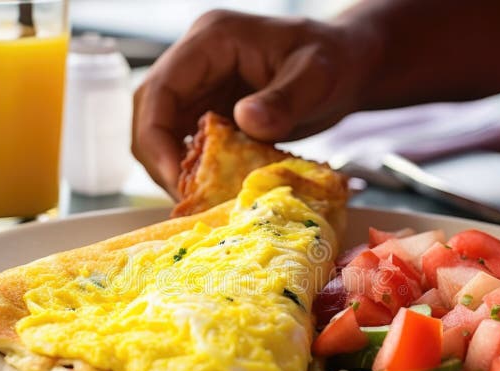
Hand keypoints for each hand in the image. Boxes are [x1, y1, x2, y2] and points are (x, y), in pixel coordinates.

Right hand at [132, 9, 375, 196]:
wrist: (349, 66)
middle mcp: (197, 61)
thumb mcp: (316, 77)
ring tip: (199, 201)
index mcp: (211, 41)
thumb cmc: (336, 60)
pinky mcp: (211, 109)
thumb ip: (283, 99)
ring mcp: (202, 86)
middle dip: (160, 160)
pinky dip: (194, 169)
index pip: (159, 89)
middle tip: (186, 199)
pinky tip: (212, 190)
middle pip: (150, 113)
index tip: (177, 179)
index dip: (157, 137)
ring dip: (173, 168)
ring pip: (162, 131)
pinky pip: (186, 142)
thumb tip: (246, 120)